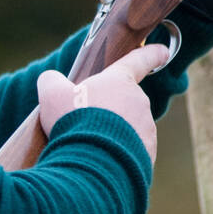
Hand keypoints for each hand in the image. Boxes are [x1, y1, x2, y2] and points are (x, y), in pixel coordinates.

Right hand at [36, 42, 170, 162]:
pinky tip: (100, 159)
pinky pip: (132, 150)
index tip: (162, 51)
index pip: (138, 61)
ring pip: (128, 128)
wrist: (92, 162)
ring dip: (112, 134)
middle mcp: (139, 102)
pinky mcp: (147, 153)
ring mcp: (146, 128)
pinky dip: (117, 153)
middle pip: (123, 101)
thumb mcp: (51, 95)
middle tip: (83, 122)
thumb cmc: (73, 121)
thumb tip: (51, 80)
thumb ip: (51, 80)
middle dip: (107, 109)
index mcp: (120, 81)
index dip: (150, 54)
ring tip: (89, 145)